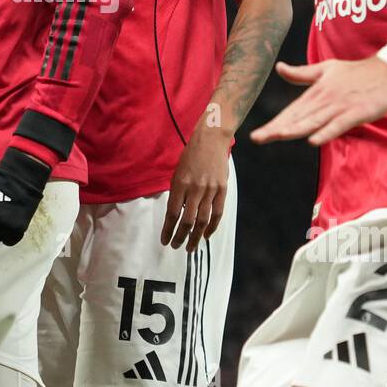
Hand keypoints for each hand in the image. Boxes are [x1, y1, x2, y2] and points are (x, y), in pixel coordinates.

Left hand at [165, 124, 231, 251]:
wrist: (210, 139)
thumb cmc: (191, 155)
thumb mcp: (177, 172)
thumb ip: (177, 193)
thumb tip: (176, 215)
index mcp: (180, 183)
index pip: (172, 213)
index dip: (168, 230)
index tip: (164, 240)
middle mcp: (195, 188)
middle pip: (187, 220)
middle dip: (180, 237)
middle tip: (176, 246)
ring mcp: (210, 189)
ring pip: (202, 220)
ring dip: (195, 237)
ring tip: (190, 247)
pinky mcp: (222, 189)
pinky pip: (217, 213)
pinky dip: (212, 226)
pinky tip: (206, 235)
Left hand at [251, 57, 386, 145]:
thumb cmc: (357, 71)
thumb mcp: (326, 69)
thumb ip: (301, 73)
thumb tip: (279, 68)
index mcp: (316, 92)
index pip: (291, 111)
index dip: (274, 123)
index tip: (256, 135)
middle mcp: (325, 99)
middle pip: (298, 117)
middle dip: (277, 128)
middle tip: (257, 138)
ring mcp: (341, 106)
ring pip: (314, 120)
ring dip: (295, 129)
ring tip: (277, 136)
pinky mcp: (357, 112)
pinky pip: (339, 125)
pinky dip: (326, 132)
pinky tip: (313, 141)